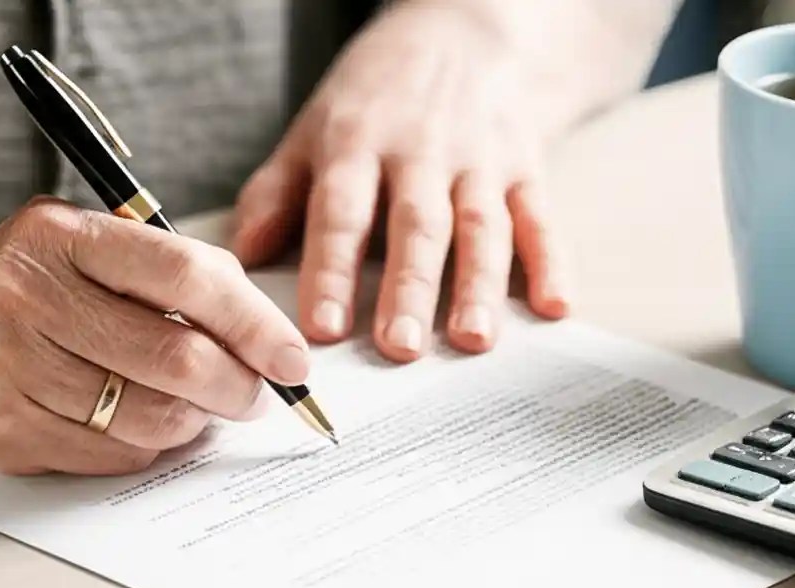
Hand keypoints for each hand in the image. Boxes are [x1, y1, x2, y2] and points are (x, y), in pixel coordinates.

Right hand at [0, 197, 309, 475]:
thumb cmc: (16, 279)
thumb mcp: (78, 242)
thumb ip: (164, 271)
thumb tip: (259, 330)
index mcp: (62, 237)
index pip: (185, 275)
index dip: (254, 321)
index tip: (293, 356)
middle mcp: (31, 299)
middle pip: (177, 360)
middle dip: (241, 387)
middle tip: (259, 394)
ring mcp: (14, 371)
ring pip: (152, 418)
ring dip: (198, 420)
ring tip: (201, 404)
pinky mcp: (7, 432)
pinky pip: (116, 456)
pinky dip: (151, 445)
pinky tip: (144, 421)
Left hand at [232, 1, 570, 362]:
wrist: (462, 33)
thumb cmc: (376, 97)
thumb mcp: (314, 129)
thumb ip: (275, 194)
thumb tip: (239, 260)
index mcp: (357, 144)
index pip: (342, 212)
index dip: (331, 270)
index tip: (323, 327)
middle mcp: (421, 154)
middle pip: (415, 226)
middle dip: (409, 288)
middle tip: (399, 348)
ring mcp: (479, 162)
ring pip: (481, 228)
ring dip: (479, 285)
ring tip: (472, 339)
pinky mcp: (526, 169)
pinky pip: (541, 219)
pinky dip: (552, 262)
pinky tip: (556, 306)